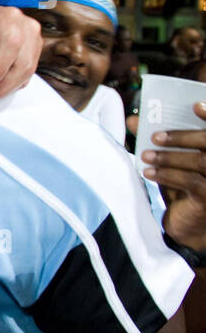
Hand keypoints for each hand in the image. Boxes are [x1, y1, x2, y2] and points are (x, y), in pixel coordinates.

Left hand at [0, 6, 40, 105]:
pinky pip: (26, 75)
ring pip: (27, 72)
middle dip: (2, 86)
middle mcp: (27, 27)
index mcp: (9, 17)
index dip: (1, 65)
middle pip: (22, 62)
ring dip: (5, 91)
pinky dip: (10, 87)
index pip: (11, 42)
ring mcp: (35, 40)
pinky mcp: (34, 52)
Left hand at [142, 101, 205, 249]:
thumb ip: (157, 141)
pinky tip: (148, 173)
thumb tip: (133, 119)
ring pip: (201, 161)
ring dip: (170, 157)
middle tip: (155, 136)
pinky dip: (167, 175)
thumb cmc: (181, 189)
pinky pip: (191, 182)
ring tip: (146, 156)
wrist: (188, 227)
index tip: (194, 106)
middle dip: (182, 136)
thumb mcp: (170, 162)